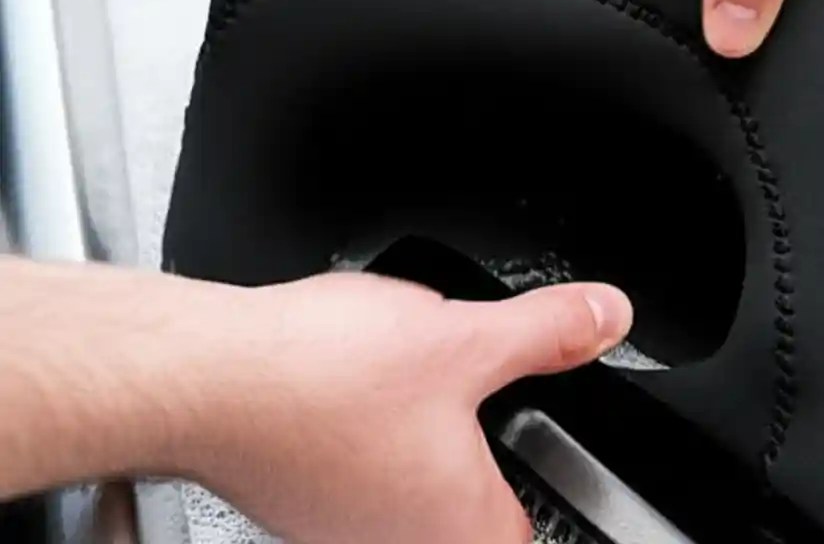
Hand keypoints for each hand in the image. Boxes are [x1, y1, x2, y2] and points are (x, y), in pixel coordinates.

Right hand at [0, 255, 630, 543]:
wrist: (203, 375)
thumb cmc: (318, 379)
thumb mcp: (464, 338)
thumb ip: (547, 331)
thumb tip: (605, 317)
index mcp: (457, 526)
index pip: (533, 530)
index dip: (542, 482)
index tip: (542, 452)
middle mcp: (396, 543)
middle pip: (470, 510)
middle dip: (478, 451)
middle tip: (478, 403)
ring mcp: (339, 529)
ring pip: (407, 491)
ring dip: (417, 441)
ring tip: (411, 386)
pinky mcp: (296, 501)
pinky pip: (355, 474)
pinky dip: (364, 434)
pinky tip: (350, 386)